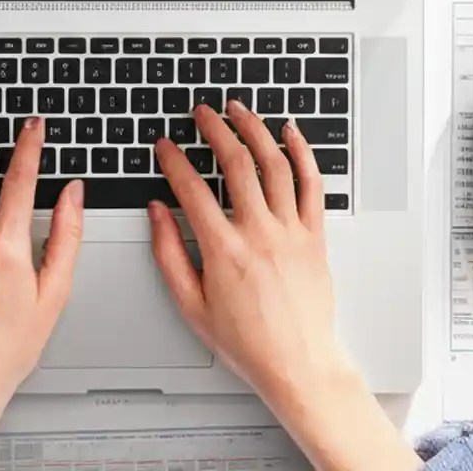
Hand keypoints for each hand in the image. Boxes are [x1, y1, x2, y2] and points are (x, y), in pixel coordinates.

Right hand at [151, 101, 419, 470]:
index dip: (174, 161)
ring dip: (255, 130)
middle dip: (215, 129)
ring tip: (239, 111)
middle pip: (236, 164)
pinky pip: (311, 184)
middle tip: (202, 113)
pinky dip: (302, 153)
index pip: (192, 189)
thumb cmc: (246, 342)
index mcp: (224, 250)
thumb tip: (157, 213)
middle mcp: (260, 233)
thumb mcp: (191, 304)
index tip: (165, 147)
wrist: (297, 363)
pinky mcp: (314, 235)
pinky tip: (290, 134)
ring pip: (274, 164)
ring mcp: (291, 231)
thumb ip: (169, 253)